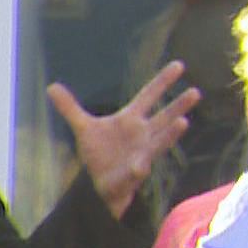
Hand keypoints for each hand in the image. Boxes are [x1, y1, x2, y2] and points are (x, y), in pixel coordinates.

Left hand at [46, 60, 201, 219]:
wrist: (101, 182)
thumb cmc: (100, 152)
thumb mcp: (83, 128)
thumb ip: (70, 108)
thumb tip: (52, 86)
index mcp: (131, 118)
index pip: (149, 95)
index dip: (163, 81)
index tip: (179, 65)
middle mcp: (143, 132)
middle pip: (164, 116)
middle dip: (179, 105)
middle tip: (195, 92)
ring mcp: (143, 151)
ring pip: (161, 140)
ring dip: (171, 133)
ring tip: (184, 122)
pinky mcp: (135, 170)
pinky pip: (137, 169)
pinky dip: (138, 168)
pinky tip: (139, 166)